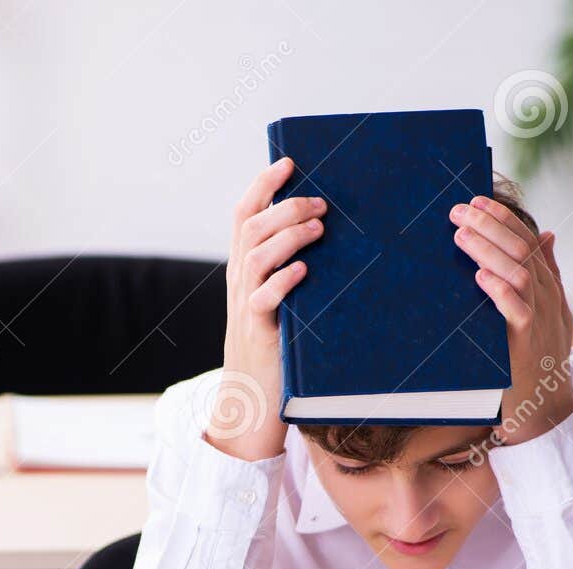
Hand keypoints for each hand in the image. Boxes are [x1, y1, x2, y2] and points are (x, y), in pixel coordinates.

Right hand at [208, 156, 326, 461]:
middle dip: (285, 207)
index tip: (290, 162)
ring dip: (288, 236)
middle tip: (321, 203)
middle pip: (251, 227)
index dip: (263, 185)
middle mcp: (240, 281)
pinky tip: (304, 270)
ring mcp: (246, 306)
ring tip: (319, 228)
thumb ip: (291, 270)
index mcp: (245, 268)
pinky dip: (283, 280)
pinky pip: (263, 299)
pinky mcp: (258, 332)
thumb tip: (332, 235)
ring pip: (255, 256)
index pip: (244, 214)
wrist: (251, 401)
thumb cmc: (276, 349)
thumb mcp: (281, 302)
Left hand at [450, 196, 572, 445]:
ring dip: (488, 252)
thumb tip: (547, 233)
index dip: (503, 219)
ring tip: (462, 234)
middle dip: (490, 226)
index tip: (475, 201)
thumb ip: (546, 274)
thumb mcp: (547, 313)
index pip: (527, 242)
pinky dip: (499, 292)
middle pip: (522, 251)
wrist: (545, 409)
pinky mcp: (526, 344)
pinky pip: (517, 312)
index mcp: (547, 287)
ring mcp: (539, 320)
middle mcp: (546, 298)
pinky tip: (479, 277)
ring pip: (518, 274)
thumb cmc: (539, 359)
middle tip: (459, 210)